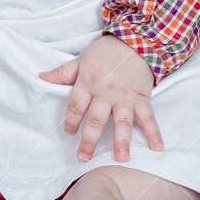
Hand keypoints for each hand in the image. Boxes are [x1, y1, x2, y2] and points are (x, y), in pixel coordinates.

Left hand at [39, 35, 163, 162]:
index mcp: (88, 83)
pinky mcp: (141, 98)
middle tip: (84, 157)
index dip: (71, 119)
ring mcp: (125, 97)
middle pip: (96, 119)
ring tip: (121, 159)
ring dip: (122, 140)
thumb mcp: (81, 59)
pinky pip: (148, 117)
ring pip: (122, 121)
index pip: (76, 104)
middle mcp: (105, 93)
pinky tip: (157, 147)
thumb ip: (63, 73)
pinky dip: (154, 132)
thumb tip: (41, 78)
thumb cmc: (105, 52)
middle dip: (90, 139)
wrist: (135, 41)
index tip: (69, 132)